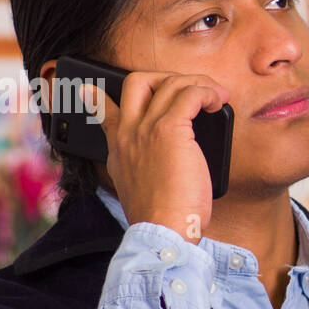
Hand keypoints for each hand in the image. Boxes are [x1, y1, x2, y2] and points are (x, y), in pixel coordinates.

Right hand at [89, 70, 229, 242]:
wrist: (163, 230)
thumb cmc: (162, 218)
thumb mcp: (138, 191)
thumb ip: (141, 170)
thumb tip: (162, 160)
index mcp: (119, 149)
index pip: (103, 110)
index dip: (99, 95)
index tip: (91, 88)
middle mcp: (129, 133)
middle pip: (137, 81)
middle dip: (167, 77)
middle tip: (189, 89)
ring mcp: (147, 129)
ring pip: (169, 83)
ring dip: (198, 84)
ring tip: (215, 96)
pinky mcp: (171, 130)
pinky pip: (190, 95)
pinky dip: (207, 92)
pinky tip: (218, 102)